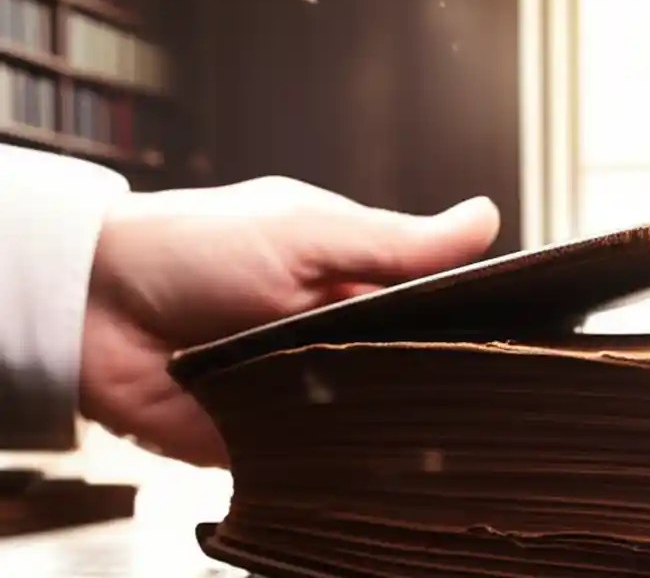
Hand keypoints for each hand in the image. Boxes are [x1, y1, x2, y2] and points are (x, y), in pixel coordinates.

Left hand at [81, 177, 499, 467]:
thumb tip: (488, 219)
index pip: (434, 309)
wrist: (93, 305)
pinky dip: (343, 462)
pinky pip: (322, 461)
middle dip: (438, 378)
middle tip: (485, 390)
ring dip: (393, 421)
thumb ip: (397, 241)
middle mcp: (337, 338)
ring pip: (374, 420)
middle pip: (411, 368)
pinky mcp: (269, 442)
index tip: (524, 334)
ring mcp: (305, 391)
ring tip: (437, 428)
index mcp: (353, 283)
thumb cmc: (199, 246)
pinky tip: (374, 462)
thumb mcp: (310, 231)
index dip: (473, 322)